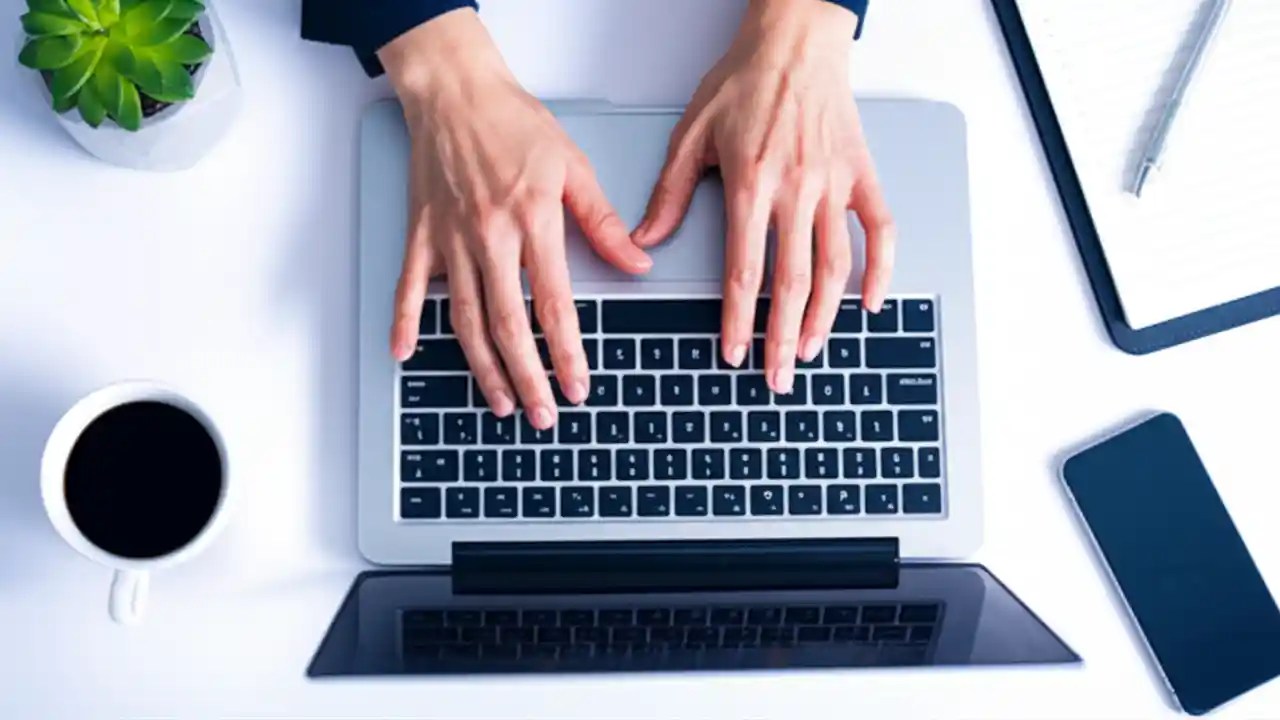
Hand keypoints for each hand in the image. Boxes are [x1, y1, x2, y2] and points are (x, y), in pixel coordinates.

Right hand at [379, 11, 651, 426]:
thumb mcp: (573, 166)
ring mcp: (449, 240)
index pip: (552, 304)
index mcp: (530, 221)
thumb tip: (637, 263)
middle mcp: (487, 237)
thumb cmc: (514, 122)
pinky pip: (409, 287)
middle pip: (507, 325)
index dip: (566, 353)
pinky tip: (407, 354)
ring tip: (499, 402)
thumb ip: (603, 221)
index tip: (577, 386)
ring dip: (482, 367)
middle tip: (542, 415)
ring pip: (465, 319)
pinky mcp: (421, 235)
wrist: (456, 91)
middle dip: (527, 378)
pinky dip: (406, 322)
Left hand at [632, 0, 894, 393]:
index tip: (734, 352)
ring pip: (835, 265)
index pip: (744, 269)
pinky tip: (870, 303)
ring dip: (824, 316)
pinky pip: (881, 229)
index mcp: (750, 182)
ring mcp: (834, 183)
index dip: (738, 319)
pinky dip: (881, 269)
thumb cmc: (743, 80)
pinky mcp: (861, 174)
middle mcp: (796, 188)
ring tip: (810, 351)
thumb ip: (669, 193)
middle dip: (781, 337)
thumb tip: (645, 241)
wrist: (795, 38)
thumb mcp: (691, 133)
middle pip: (791, 281)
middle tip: (775, 377)